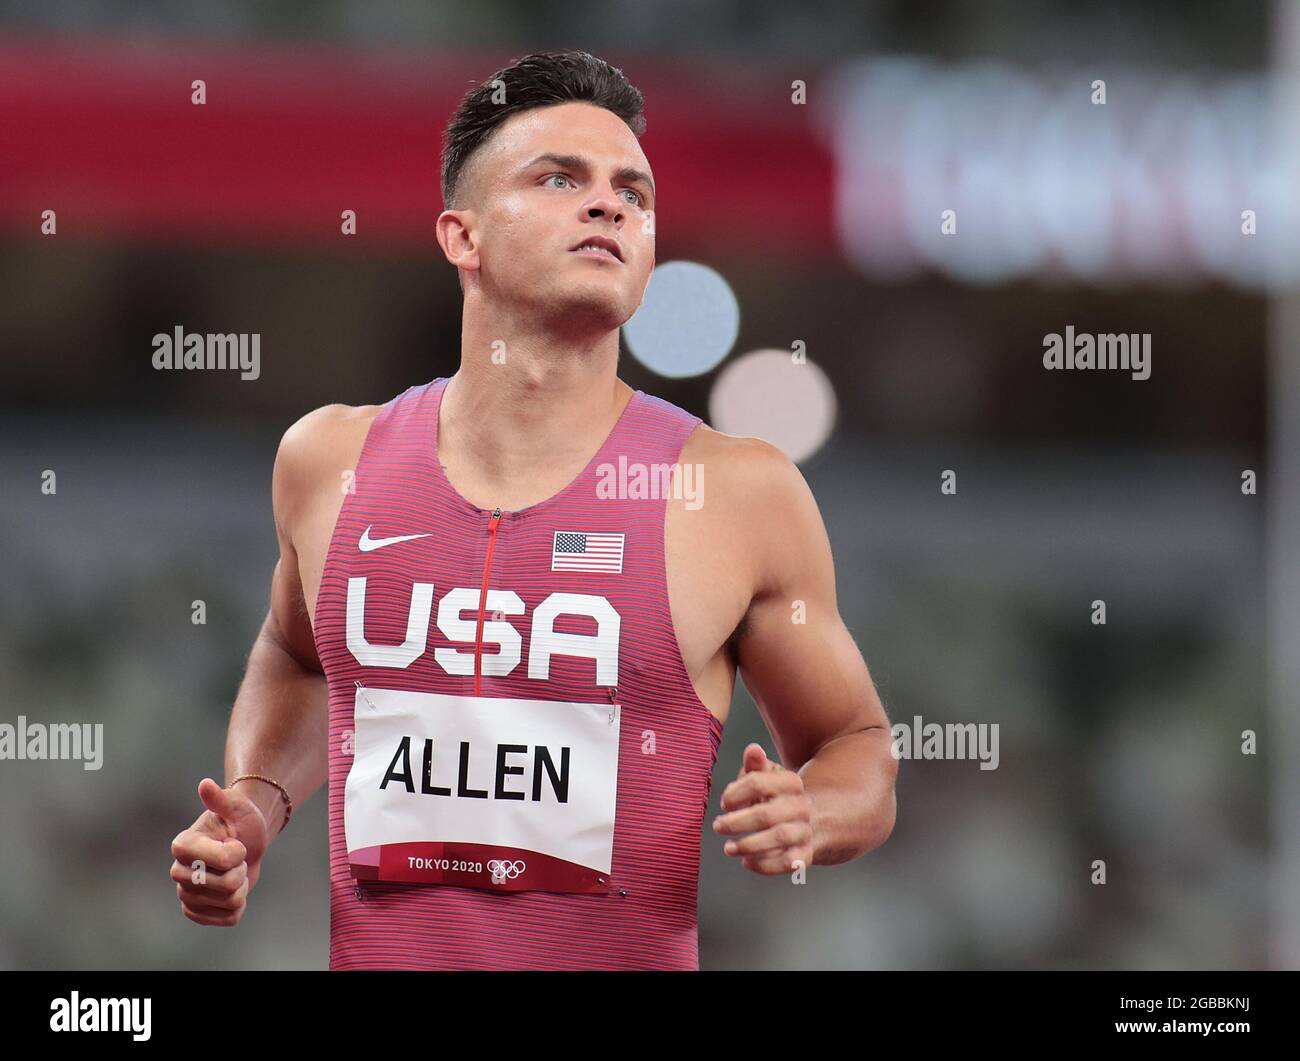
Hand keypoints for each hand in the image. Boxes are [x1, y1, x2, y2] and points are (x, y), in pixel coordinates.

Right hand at [169, 778, 269, 926]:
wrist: (246, 841)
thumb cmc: (240, 820)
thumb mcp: (236, 806)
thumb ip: (220, 799)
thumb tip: (205, 785)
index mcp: (182, 845)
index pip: (222, 859)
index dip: (237, 852)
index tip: (234, 841)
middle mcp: (178, 872)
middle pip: (227, 885)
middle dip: (241, 870)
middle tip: (236, 858)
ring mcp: (186, 894)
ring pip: (230, 902)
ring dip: (241, 887)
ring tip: (234, 871)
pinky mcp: (196, 912)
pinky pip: (228, 918)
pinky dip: (239, 905)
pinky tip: (232, 890)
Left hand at [713, 743, 814, 874]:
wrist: (815, 819)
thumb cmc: (778, 798)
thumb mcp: (768, 778)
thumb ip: (755, 766)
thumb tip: (753, 749)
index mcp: (790, 783)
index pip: (759, 783)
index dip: (736, 793)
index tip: (725, 802)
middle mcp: (801, 806)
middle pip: (766, 814)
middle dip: (737, 822)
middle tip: (718, 826)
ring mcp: (804, 831)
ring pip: (779, 838)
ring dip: (749, 845)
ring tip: (729, 848)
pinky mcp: (805, 855)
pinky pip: (787, 863)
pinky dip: (764, 866)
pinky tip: (746, 862)